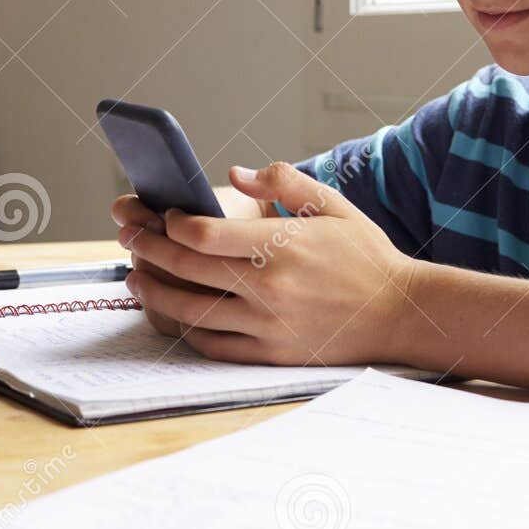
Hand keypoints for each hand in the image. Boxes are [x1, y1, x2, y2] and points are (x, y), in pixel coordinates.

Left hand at [117, 162, 423, 364]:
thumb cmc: (364, 255)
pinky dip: (184, 328)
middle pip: (187, 269)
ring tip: (135, 278)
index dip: (172, 223)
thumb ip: (284, 181)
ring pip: (190, 311)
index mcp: (282, 246)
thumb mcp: (332, 205)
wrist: (400, 314)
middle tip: (129, 237)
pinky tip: (172, 312)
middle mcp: (269, 288)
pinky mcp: (269, 355)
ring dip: (154, 293)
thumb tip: (234, 174)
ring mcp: (267, 326)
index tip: (163, 215)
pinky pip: (212, 345)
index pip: (204, 234)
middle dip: (149, 250)